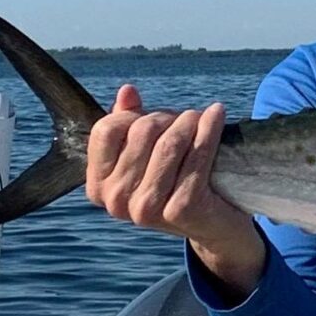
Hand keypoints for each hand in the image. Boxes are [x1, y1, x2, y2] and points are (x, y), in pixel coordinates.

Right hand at [86, 85, 265, 296]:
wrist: (214, 224)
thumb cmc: (176, 181)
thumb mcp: (147, 154)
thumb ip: (130, 122)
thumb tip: (127, 91)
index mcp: (99, 187)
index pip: (105, 130)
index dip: (134, 115)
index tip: (155, 117)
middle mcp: (116, 201)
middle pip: (142, 130)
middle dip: (168, 118)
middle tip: (186, 120)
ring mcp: (147, 209)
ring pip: (170, 141)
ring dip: (190, 122)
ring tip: (202, 118)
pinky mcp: (181, 208)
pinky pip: (198, 154)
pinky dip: (210, 129)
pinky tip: (217, 116)